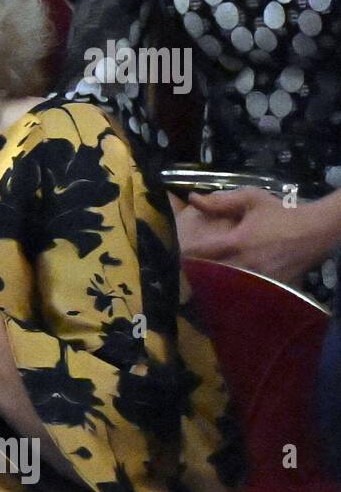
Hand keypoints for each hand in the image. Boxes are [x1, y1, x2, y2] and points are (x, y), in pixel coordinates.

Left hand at [181, 188, 333, 285]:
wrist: (316, 231)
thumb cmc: (281, 213)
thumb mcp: (251, 199)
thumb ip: (220, 202)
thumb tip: (193, 199)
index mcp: (236, 242)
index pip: (200, 253)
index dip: (185, 255)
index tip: (175, 253)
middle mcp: (244, 264)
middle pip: (208, 275)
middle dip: (195, 273)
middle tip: (184, 269)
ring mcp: (257, 278)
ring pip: (225, 287)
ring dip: (212, 284)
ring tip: (200, 281)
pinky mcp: (269, 287)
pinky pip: (245, 293)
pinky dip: (233, 291)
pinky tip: (226, 288)